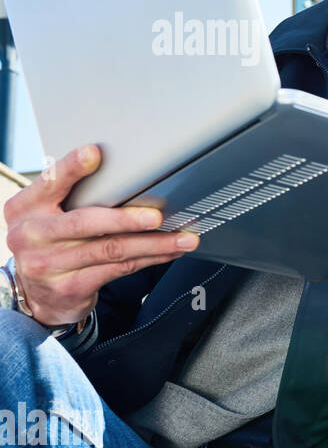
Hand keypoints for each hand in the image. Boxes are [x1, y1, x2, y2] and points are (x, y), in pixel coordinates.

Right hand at [3, 143, 198, 326]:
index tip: (94, 153)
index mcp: (25, 208)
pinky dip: (150, 259)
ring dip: (154, 244)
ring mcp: (49, 265)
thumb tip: (121, 173)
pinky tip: (169, 253)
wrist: (36, 294)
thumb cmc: (49, 242)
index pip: (49, 182)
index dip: (71, 168)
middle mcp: (31, 235)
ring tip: (182, 238)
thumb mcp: (46, 215)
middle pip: (85, 223)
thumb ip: (69, 194)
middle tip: (156, 216)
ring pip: (111, 250)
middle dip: (126, 219)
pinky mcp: (70, 287)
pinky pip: (119, 270)